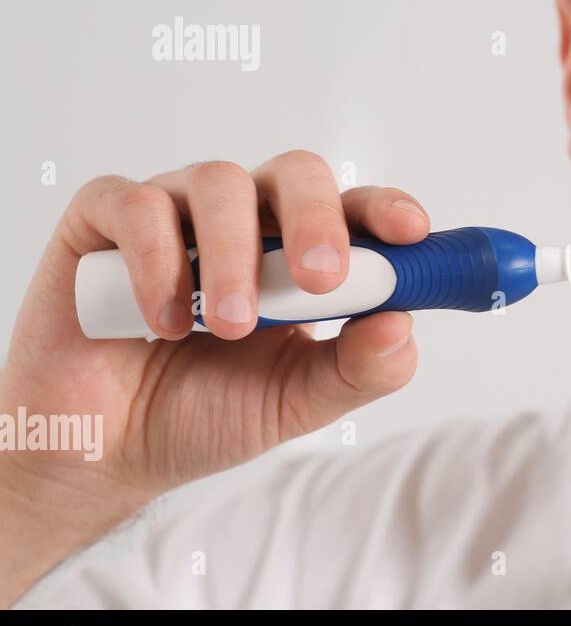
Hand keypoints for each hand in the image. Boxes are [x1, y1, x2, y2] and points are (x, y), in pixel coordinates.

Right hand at [0, 150, 427, 603]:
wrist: (107, 452)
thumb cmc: (207, 412)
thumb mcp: (297, 401)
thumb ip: (358, 369)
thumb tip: (405, 326)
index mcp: (303, 254)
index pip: (355, 209)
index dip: (386, 209)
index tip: (411, 232)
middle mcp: (247, 220)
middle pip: (296, 173)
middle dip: (317, 218)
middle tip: (321, 279)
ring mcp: (177, 213)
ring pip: (220, 182)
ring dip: (235, 256)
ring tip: (230, 326)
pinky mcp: (105, 221)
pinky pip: (137, 205)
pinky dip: (157, 261)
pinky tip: (165, 323)